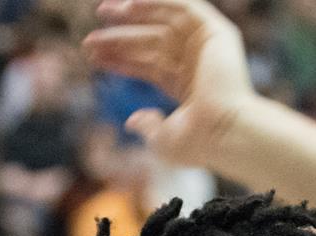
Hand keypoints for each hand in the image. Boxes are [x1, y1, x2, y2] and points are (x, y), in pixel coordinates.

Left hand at [84, 0, 255, 167]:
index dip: (120, 58)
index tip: (92, 55)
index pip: (148, 64)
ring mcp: (208, 46)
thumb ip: (148, 128)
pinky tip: (128, 5)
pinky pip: (185, 6)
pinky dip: (157, 2)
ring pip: (164, 21)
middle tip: (90, 38)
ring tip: (102, 13)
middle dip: (119, 38)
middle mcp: (197, 64)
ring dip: (134, 13)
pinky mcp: (217, 33)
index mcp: (187, 86)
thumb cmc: (199, 142)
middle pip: (151, 42)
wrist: (225, 132)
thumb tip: (132, 121)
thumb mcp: (164, 140)